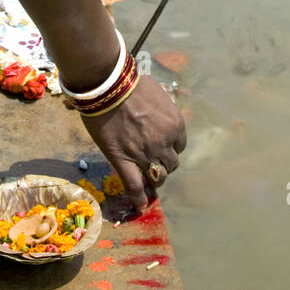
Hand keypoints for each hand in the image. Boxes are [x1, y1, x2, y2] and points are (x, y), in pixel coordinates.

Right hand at [82, 73, 186, 212]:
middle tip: (154, 161)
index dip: (171, 147)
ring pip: (157, 177)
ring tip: (148, 178)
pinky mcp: (124, 161)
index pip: (179, 145)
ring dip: (154, 178)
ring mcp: (145, 155)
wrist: (110, 87)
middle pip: (171, 163)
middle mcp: (164, 143)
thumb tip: (157, 108)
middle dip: (164, 163)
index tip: (163, 146)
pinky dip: (138, 198)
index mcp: (175, 125)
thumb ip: (161, 107)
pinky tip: (140, 206)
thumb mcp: (157, 92)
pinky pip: (134, 186)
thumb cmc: (132, 83)